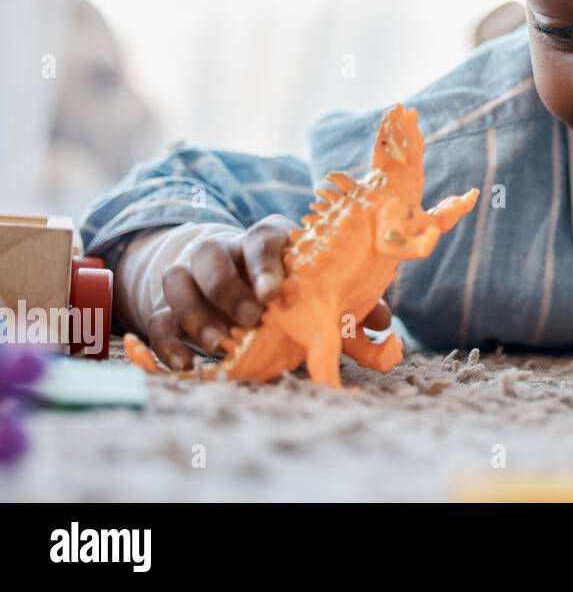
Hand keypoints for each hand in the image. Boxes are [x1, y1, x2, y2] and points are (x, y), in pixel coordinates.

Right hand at [145, 214, 391, 369]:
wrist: (241, 282)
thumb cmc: (294, 288)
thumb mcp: (322, 293)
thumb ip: (352, 308)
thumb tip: (384, 323)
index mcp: (268, 241)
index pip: (262, 239)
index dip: (265, 264)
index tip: (272, 293)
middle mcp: (225, 251)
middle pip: (211, 256)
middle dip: (228, 290)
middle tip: (250, 321)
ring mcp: (193, 276)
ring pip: (178, 281)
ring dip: (196, 314)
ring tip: (219, 344)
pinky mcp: (170, 305)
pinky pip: (159, 317)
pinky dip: (166, 340)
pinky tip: (185, 362)